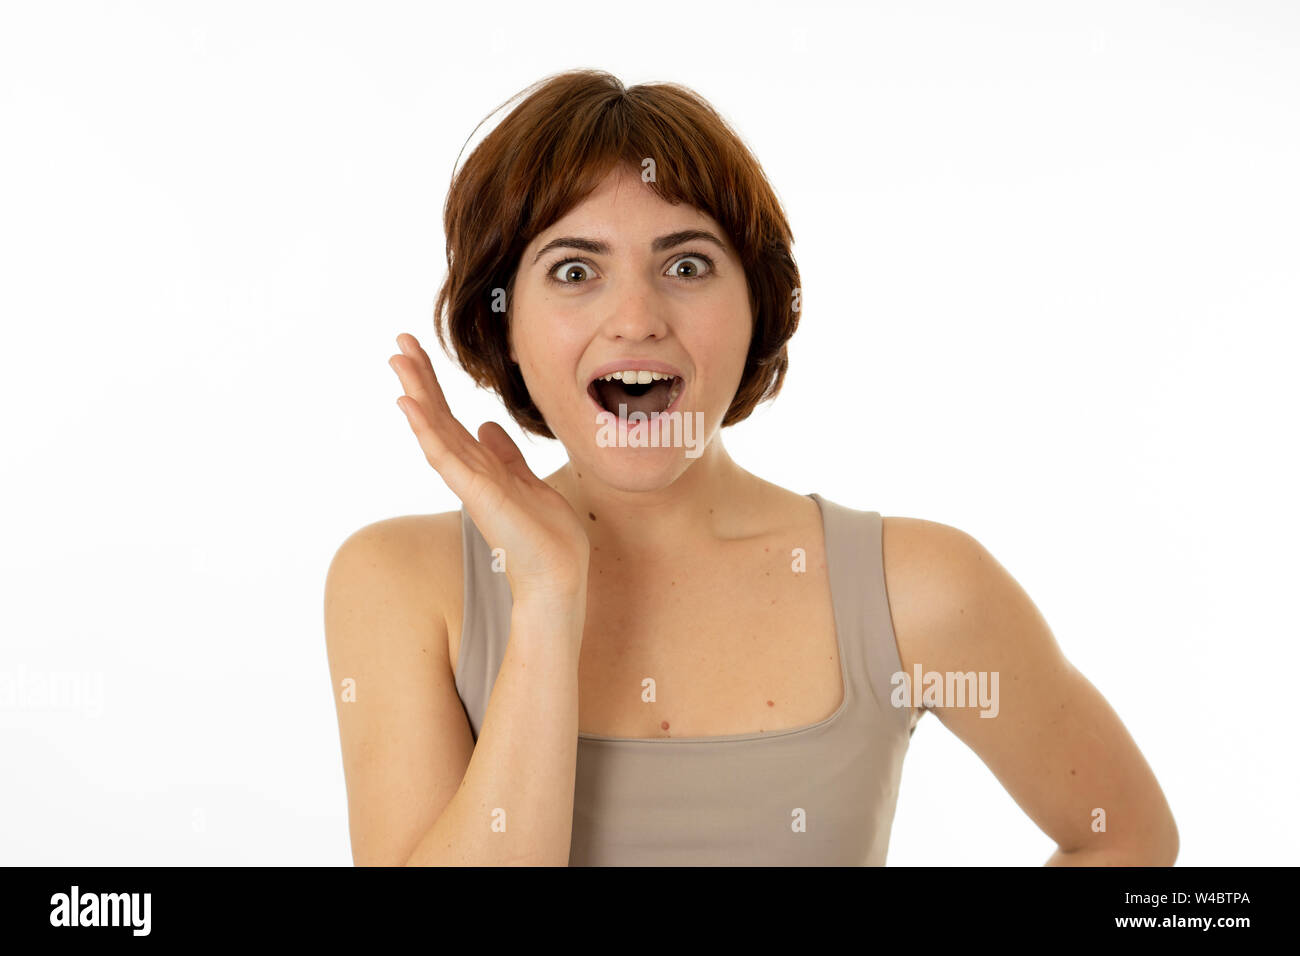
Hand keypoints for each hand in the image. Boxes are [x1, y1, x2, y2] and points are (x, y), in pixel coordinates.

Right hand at [387, 333, 589, 603]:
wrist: (558, 575)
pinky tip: (410, 405)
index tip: (417, 353)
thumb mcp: (528, 482)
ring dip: (418, 394)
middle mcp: (471, 473)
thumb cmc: (547, 537)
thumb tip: (487, 427)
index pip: (452, 419)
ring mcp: (471, 483)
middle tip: (399, 343)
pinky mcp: (477, 494)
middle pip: (438, 418)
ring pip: (437, 430)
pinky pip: (446, 457)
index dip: (434, 386)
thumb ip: (506, 456)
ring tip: (398, 361)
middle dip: (420, 379)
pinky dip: (426, 430)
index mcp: (482, 468)